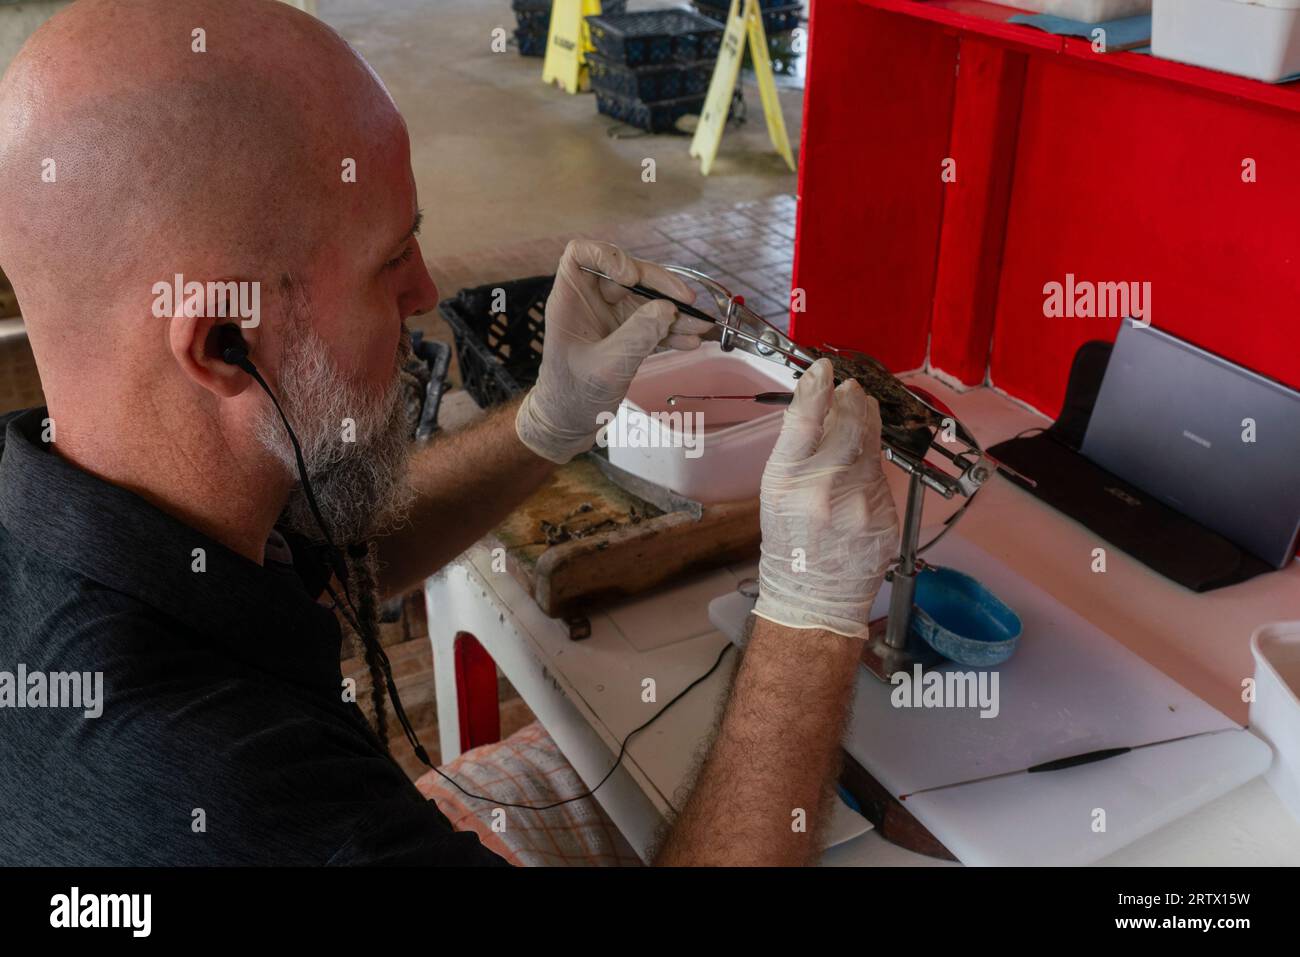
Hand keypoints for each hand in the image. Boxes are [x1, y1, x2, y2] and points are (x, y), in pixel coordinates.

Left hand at [515, 240, 713, 463]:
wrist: (569, 423)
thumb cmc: (572, 396)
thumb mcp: (606, 367)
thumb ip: (636, 336)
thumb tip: (667, 310)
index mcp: (570, 299)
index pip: (582, 254)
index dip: (608, 255)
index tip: (630, 277)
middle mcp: (590, 301)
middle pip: (629, 273)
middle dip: (660, 286)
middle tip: (688, 303)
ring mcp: (611, 316)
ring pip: (647, 298)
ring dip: (675, 311)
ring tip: (699, 328)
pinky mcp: (627, 333)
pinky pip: (653, 321)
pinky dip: (672, 330)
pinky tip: (690, 342)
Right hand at [752, 358, 899, 637]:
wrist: (814, 596)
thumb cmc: (788, 541)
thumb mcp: (774, 493)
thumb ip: (795, 452)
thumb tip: (816, 405)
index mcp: (785, 485)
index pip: (802, 423)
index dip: (815, 390)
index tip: (824, 368)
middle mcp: (823, 493)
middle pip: (848, 427)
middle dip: (852, 401)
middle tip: (852, 389)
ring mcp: (859, 507)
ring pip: (870, 449)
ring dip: (866, 426)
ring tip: (859, 413)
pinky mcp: (884, 518)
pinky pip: (881, 478)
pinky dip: (872, 466)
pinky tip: (860, 473)